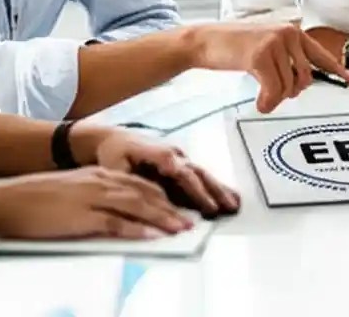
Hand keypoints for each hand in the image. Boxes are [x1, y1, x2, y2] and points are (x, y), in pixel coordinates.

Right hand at [0, 167, 194, 239]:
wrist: (5, 201)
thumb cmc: (34, 199)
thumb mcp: (72, 190)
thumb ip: (95, 196)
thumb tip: (116, 210)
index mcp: (98, 174)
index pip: (139, 184)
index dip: (162, 197)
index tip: (178, 207)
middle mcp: (100, 182)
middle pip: (145, 194)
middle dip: (170, 208)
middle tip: (189, 221)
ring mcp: (92, 197)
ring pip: (137, 206)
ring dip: (163, 219)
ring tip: (180, 229)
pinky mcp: (82, 216)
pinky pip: (116, 223)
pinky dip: (137, 230)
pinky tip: (152, 236)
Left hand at [93, 130, 239, 217]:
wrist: (115, 140)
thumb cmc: (113, 154)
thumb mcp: (115, 165)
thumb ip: (130, 178)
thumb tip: (144, 190)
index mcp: (159, 153)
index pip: (179, 170)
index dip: (192, 186)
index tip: (205, 202)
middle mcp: (175, 154)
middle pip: (197, 173)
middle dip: (212, 191)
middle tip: (224, 208)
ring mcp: (181, 159)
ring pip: (204, 175)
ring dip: (220, 190)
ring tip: (235, 205)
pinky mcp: (183, 166)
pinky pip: (203, 178)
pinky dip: (218, 188)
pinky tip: (232, 199)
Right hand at [201, 23, 348, 112]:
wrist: (205, 41)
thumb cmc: (235, 49)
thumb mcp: (267, 52)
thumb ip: (287, 63)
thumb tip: (301, 85)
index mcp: (294, 34)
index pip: (326, 59)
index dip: (347, 76)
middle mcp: (290, 34)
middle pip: (306, 80)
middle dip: (289, 92)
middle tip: (269, 91)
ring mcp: (276, 42)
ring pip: (290, 87)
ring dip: (275, 97)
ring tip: (259, 92)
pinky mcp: (261, 54)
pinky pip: (275, 90)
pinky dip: (267, 102)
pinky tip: (259, 103)